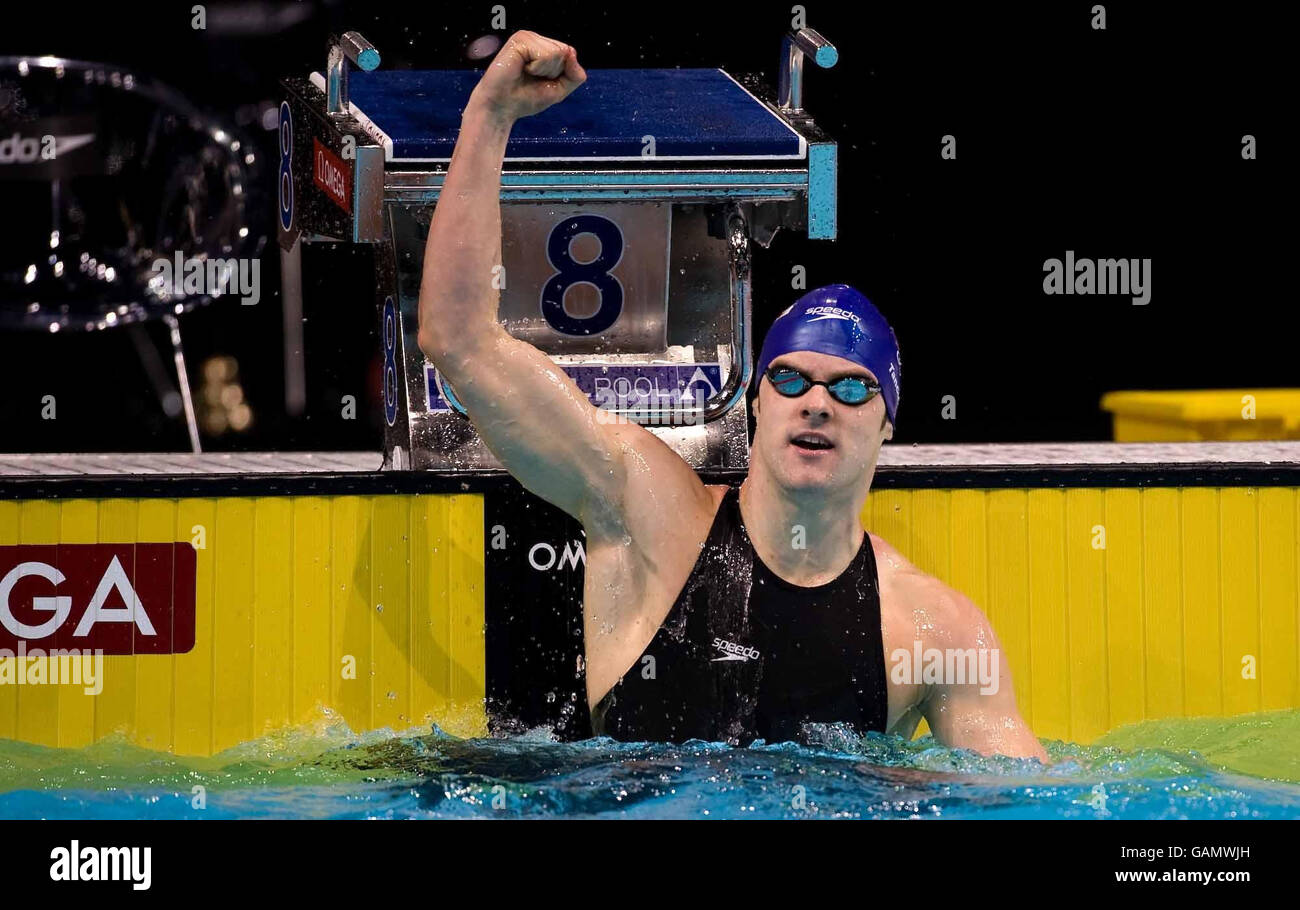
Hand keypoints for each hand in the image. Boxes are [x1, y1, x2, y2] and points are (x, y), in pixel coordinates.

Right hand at [468, 30, 586, 123]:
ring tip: (526, 73)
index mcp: (543, 46)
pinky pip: (545, 55)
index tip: (541, 81)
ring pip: (557, 52)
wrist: (500, 108)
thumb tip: (572, 53)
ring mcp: (527, 37)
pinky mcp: (519, 40)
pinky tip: (522, 69)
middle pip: (565, 52)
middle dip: (553, 72)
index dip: (560, 74)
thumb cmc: (525, 99)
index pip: (570, 54)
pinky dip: (537, 68)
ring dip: (544, 70)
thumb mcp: (558, 90)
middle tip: (532, 78)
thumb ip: (574, 75)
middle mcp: (535, 39)